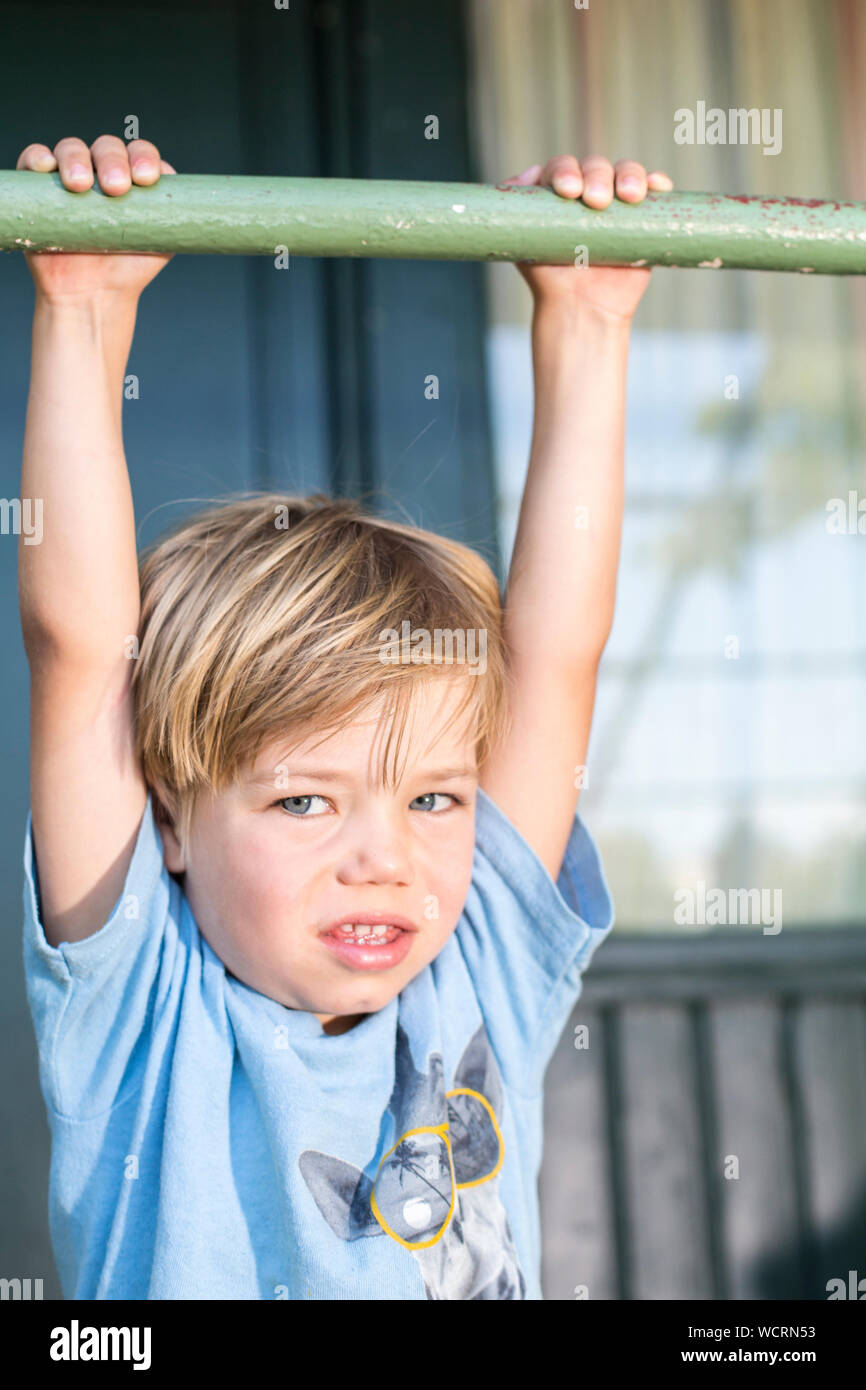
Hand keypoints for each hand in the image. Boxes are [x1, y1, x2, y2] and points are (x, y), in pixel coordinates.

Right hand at [16, 134, 175, 303]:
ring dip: (76, 159)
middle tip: (116, 189)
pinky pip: (33, 159)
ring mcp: (69, 177)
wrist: (94, 296)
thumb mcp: (162, 242)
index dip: (144, 158)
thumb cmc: (130, 268)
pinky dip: (38, 157)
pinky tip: (46, 166)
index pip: (140, 153)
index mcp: (134, 177)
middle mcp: (101, 171)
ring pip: (72, 149)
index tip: (147, 179)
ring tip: (81, 186)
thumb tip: (199, 203)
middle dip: (113, 162)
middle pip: (107, 147)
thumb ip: (177, 217)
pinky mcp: (39, 188)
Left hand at [499, 155, 673, 321]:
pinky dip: (657, 183)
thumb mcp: (525, 245)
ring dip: (629, 175)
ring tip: (630, 196)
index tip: (567, 191)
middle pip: (595, 166)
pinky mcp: (642, 216)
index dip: (565, 172)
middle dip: (597, 176)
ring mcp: (616, 201)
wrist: (582, 309)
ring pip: (625, 171)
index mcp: (558, 191)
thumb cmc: (550, 280)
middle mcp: (587, 190)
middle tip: (597, 201)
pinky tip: (658, 186)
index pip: (562, 167)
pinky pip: (654, 191)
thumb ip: (516, 212)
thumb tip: (526, 175)